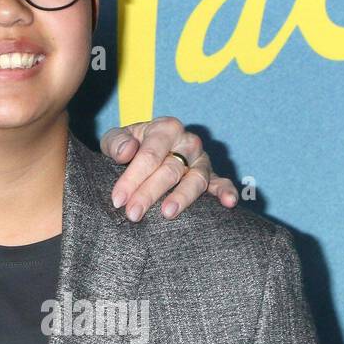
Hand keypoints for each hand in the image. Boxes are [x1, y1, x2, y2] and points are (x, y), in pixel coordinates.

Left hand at [99, 117, 238, 221]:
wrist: (145, 149)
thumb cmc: (129, 146)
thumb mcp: (116, 139)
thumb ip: (116, 142)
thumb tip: (127, 151)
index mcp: (165, 129)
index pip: (149, 155)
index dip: (132, 178)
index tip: (118, 200)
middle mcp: (187, 142)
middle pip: (170, 170)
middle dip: (149, 193)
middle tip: (133, 214)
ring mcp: (201, 160)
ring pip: (196, 179)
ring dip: (183, 197)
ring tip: (168, 213)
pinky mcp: (213, 176)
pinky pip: (222, 183)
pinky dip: (227, 192)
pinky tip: (228, 203)